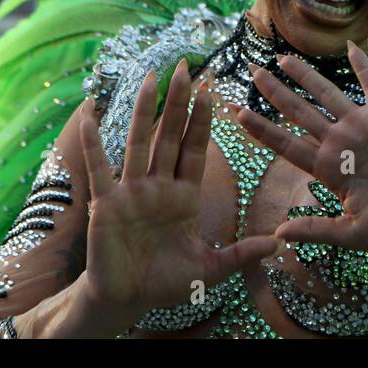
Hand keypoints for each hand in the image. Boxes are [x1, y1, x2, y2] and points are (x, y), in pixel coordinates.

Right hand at [76, 58, 277, 330]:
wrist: (127, 300)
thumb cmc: (167, 283)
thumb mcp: (210, 269)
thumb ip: (242, 254)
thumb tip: (278, 243)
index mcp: (184, 195)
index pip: (195, 150)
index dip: (202, 121)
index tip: (211, 91)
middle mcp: (158, 185)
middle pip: (170, 135)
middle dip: (179, 102)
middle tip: (186, 68)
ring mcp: (131, 191)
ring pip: (139, 142)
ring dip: (144, 110)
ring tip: (150, 78)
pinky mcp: (106, 204)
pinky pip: (100, 170)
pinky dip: (94, 146)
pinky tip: (89, 118)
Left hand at [236, 41, 367, 250]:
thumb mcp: (353, 233)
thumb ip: (317, 229)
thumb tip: (278, 233)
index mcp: (328, 169)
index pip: (287, 145)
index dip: (264, 130)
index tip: (240, 115)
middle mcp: (339, 143)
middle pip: (299, 112)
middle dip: (275, 93)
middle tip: (252, 73)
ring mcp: (361, 125)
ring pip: (326, 94)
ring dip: (305, 75)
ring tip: (282, 59)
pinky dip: (361, 65)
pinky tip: (350, 45)